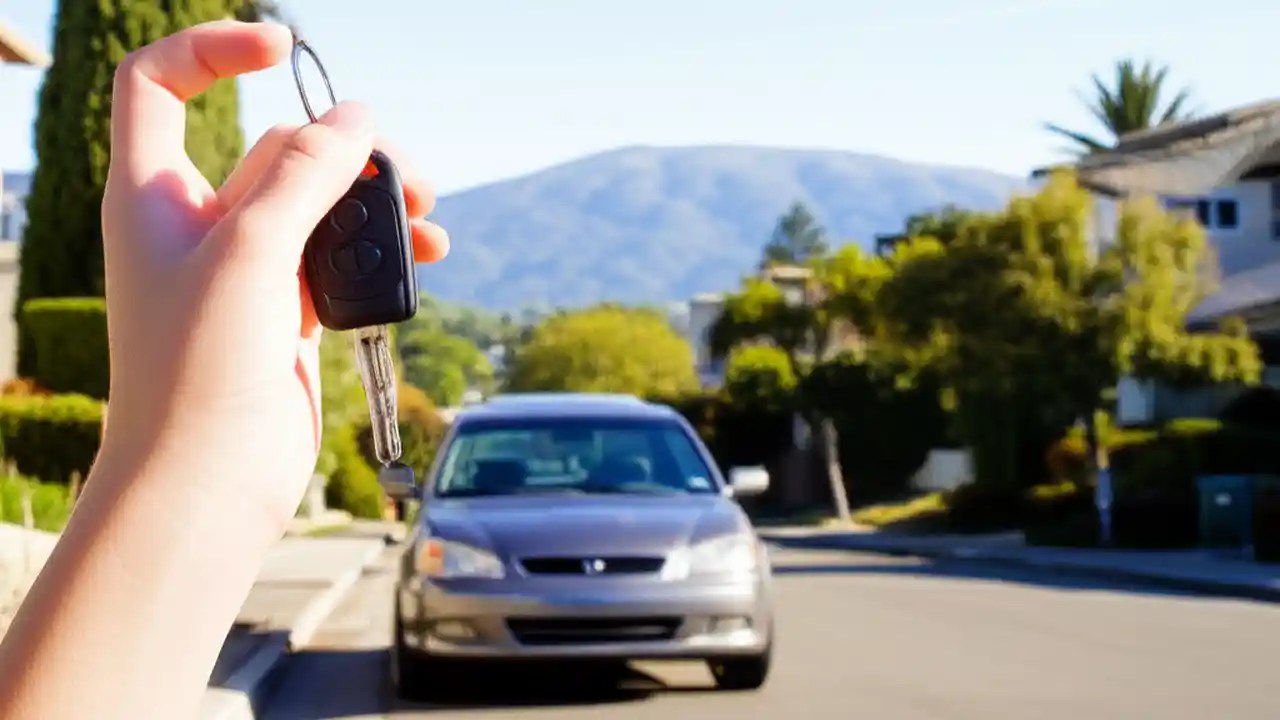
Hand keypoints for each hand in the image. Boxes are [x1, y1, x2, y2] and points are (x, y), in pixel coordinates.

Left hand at [100, 20, 448, 526]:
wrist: (207, 479)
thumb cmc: (198, 369)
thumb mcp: (252, 249)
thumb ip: (306, 173)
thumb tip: (356, 116)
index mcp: (154, 194)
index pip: (161, 86)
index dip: (212, 51)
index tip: (283, 49)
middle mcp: (197, 224)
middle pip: (279, 149)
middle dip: (348, 151)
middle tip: (410, 176)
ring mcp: (245, 269)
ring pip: (320, 205)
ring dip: (376, 203)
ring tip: (431, 221)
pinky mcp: (286, 311)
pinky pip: (339, 257)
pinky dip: (380, 251)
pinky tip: (424, 260)